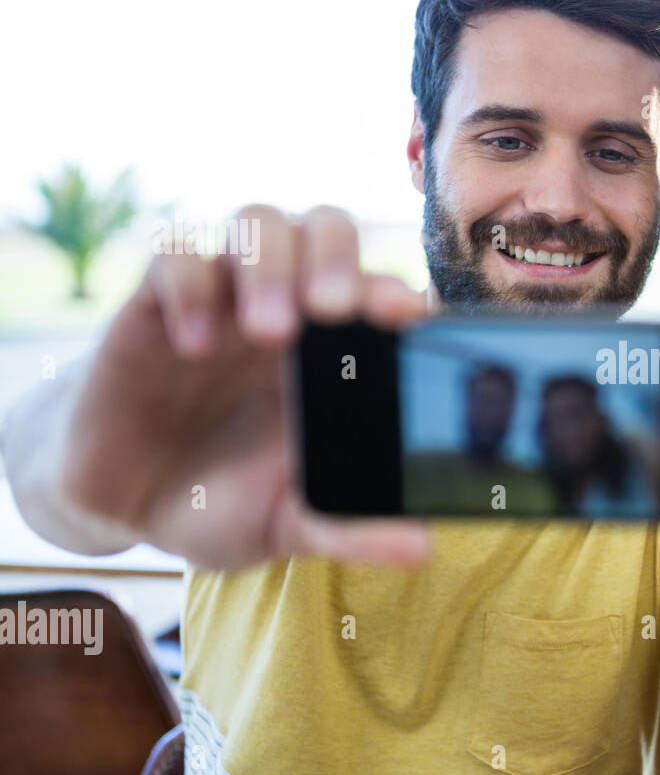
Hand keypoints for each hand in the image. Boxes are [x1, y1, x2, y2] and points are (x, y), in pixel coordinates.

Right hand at [56, 204, 433, 570]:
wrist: (125, 505)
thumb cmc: (222, 500)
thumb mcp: (287, 523)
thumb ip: (347, 529)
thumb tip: (419, 551)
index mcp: (337, 352)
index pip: (379, 292)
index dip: (398, 292)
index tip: (412, 317)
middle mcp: (288, 310)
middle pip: (325, 228)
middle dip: (338, 258)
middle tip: (338, 311)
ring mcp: (223, 300)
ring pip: (257, 224)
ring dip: (272, 264)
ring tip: (273, 330)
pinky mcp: (154, 305)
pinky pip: (175, 258)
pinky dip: (191, 289)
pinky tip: (197, 344)